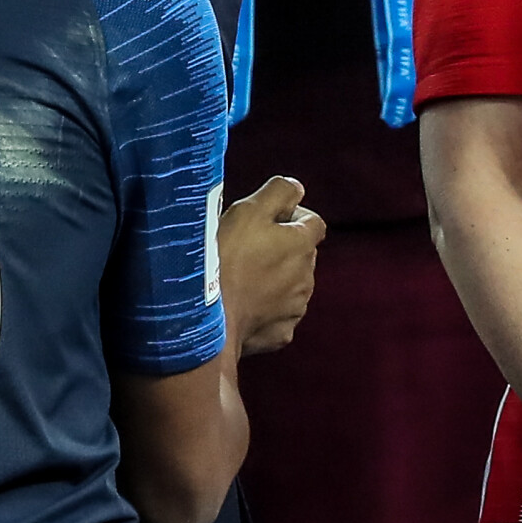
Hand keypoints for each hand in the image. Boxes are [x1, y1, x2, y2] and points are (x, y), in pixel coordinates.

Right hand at [219, 176, 325, 358]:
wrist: (208, 319)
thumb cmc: (225, 259)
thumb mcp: (247, 211)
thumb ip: (278, 193)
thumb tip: (297, 187)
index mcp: (301, 244)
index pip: (313, 222)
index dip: (291, 217)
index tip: (264, 221)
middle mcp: (306, 277)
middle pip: (301, 256)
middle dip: (280, 250)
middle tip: (244, 249)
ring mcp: (295, 309)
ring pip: (290, 286)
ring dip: (272, 280)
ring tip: (238, 278)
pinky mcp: (281, 334)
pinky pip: (276, 316)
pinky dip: (263, 309)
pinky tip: (239, 304)